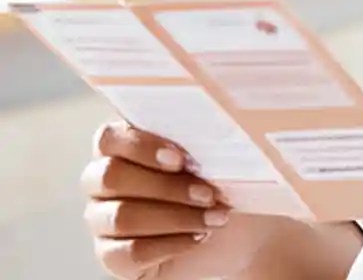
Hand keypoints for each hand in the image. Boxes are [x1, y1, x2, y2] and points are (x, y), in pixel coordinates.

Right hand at [80, 122, 288, 279]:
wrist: (247, 233)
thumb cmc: (229, 185)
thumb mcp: (224, 157)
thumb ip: (205, 137)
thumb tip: (218, 119)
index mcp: (126, 146)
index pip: (108, 137)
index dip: (139, 146)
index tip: (181, 158)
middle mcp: (104, 181)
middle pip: (109, 177)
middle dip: (166, 186)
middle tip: (209, 193)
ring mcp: (103, 220)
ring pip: (120, 217)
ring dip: (174, 216)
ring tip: (215, 217)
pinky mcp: (113, 256)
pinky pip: (127, 253)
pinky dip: (170, 244)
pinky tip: (199, 237)